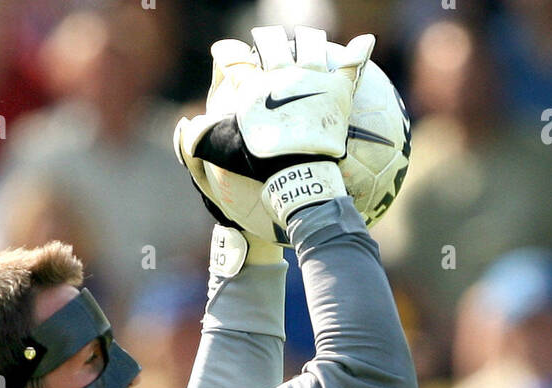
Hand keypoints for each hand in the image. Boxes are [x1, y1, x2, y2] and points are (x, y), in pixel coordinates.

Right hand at [176, 27, 374, 233]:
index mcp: (252, 89)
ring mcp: (312, 80)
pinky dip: (358, 52)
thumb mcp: (221, 158)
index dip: (228, 56)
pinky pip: (352, 67)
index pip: (234, 61)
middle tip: (266, 45)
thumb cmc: (259, 174)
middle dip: (266, 41)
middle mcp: (281, 76)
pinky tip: (365, 41)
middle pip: (272, 44)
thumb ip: (198, 141)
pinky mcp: (338, 92)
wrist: (298, 182)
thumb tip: (186, 126)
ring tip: (307, 41)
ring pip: (310, 45)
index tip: (225, 55)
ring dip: (306, 40)